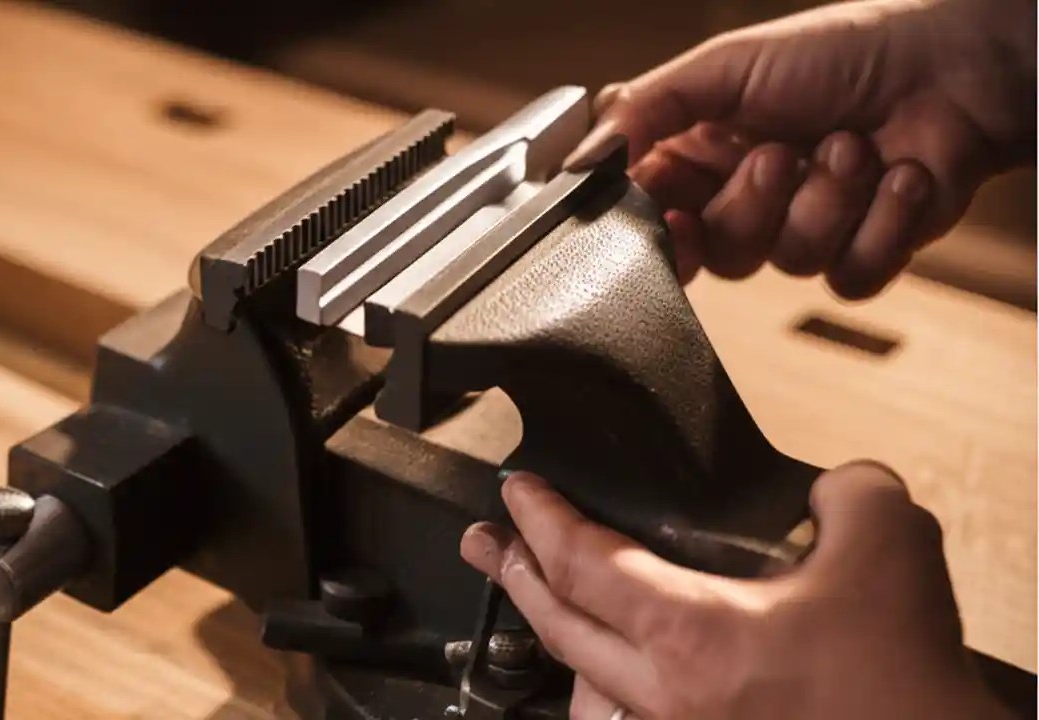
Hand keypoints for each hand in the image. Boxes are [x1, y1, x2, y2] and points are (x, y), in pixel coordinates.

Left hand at [460, 463, 1012, 718]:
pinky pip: (628, 718)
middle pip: (557, 627)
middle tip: (485, 542)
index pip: (581, 562)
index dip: (541, 517)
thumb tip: (830, 488)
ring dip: (553, 636)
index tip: (518, 489)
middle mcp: (668, 698)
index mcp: (692, 638)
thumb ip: (848, 491)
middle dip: (512, 573)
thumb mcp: (891, 544)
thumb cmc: (905, 691)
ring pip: (584, 686)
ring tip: (532, 601)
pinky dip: (606, 689)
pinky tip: (606, 673)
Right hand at [565, 0, 1035, 298]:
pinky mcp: (863, 253)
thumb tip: (581, 157)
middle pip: (718, 252)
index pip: (653, 222)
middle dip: (754, 205)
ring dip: (829, 200)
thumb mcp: (726, 65)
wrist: (954, 64)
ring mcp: (804, 230)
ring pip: (785, 265)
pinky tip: (898, 177)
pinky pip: (849, 279)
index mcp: (700, 158)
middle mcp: (744, 200)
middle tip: (782, 154)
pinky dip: (879, 227)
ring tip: (857, 146)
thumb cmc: (841, 51)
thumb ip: (645, 110)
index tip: (676, 220)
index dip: (662, 234)